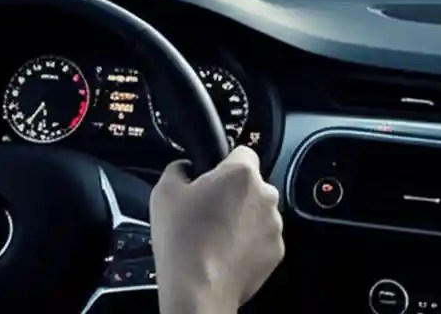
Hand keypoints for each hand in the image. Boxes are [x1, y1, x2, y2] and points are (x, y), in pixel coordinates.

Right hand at [150, 147, 283, 313]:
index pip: (242, 151)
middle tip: (208, 209)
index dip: (224, 163)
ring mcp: (274, 225)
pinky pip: (262, 238)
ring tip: (215, 235)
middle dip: (234, 192)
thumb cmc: (182, 241)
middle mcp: (265, 195)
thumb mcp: (164, 192)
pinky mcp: (276, 251)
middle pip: (251, 184)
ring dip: (243, 218)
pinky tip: (226, 251)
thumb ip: (178, 168)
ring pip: (258, 211)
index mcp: (241, 173)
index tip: (211, 177)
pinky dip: (249, 242)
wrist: (198, 289)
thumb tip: (184, 167)